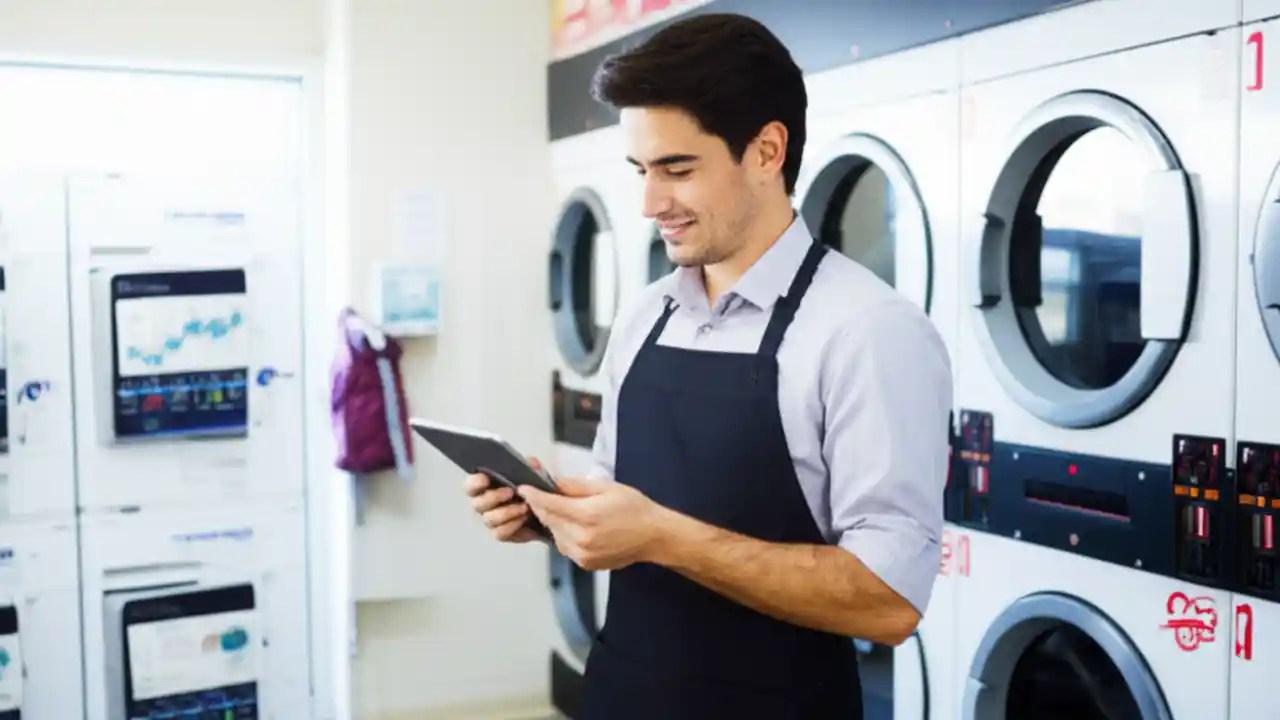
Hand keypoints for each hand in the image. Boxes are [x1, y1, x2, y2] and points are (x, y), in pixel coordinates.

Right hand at [463, 457, 545, 543]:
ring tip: (525, 507)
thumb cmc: (533, 491)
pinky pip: (500, 533)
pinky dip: (512, 525)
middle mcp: (484, 503)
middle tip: (510, 492)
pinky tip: (524, 518)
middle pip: (477, 503)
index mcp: (486, 485)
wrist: (546, 513)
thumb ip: (532, 468)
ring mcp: (491, 520)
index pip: (471, 484)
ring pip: (488, 519)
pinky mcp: (500, 533)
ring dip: (507, 512)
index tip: (486, 479)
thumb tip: (531, 462)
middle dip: (493, 497)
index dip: (475, 482)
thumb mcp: (535, 475)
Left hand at [519, 475, 665, 570]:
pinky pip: (565, 546)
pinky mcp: (585, 564)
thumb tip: (551, 482)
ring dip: (555, 522)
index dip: (533, 496)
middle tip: (544, 494)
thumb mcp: (605, 487)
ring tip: (573, 512)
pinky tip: (581, 527)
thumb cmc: (634, 508)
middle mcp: (582, 539)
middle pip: (549, 520)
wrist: (654, 536)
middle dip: (544, 506)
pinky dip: (566, 535)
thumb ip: (574, 486)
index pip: (549, 505)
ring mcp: (582, 554)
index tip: (523, 489)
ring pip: (554, 534)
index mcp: (587, 516)